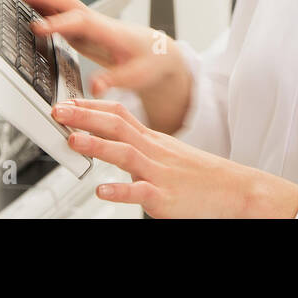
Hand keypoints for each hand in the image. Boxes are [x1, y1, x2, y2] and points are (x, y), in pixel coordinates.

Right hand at [17, 0, 191, 132]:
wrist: (159, 51)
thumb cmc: (150, 62)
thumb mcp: (137, 76)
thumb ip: (116, 80)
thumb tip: (95, 87)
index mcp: (109, 31)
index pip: (81, 22)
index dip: (59, 23)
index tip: (37, 27)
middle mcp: (97, 22)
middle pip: (69, 3)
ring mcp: (89, 23)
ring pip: (65, 1)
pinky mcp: (83, 28)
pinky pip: (62, 10)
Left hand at [53, 99, 297, 217]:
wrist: (239, 190)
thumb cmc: (205, 177)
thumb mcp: (172, 155)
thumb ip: (144, 151)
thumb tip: (117, 149)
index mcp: (155, 141)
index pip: (120, 114)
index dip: (93, 106)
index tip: (70, 101)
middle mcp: (155, 152)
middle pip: (117, 125)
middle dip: (85, 117)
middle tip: (58, 111)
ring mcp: (160, 173)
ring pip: (126, 153)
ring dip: (97, 145)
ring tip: (73, 140)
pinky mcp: (165, 197)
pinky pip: (140, 191)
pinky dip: (120, 189)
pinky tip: (102, 190)